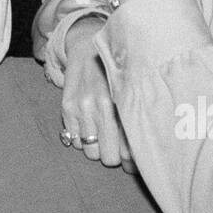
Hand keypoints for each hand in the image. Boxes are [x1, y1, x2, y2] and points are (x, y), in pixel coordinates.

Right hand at [61, 33, 133, 170]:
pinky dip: (83, 139)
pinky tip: (90, 126)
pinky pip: (75, 142)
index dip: (134, 162)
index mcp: (124, 102)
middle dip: (115, 156)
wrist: (88, 48)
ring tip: (104, 137)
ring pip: (91, 152)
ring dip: (98, 149)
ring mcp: (82, 107)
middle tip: (120, 150)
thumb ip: (137, 119)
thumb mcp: (132, 92)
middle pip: (109, 157)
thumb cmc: (116, 74)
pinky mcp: (67, 107)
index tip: (137, 164)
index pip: (130, 149)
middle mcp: (102, 105)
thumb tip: (145, 152)